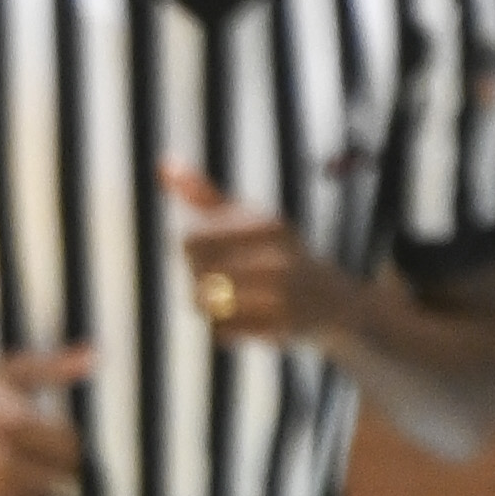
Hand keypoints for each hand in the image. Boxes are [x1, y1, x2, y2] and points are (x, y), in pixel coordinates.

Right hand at [0, 348, 93, 495]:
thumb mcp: (9, 373)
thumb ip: (55, 367)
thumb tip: (99, 353)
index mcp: (15, 422)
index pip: (73, 448)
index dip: (66, 442)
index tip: (48, 436)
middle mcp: (4, 461)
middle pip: (66, 480)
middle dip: (57, 469)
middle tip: (36, 456)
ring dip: (43, 492)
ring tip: (20, 473)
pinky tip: (8, 489)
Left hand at [162, 164, 358, 347]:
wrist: (331, 302)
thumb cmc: (277, 254)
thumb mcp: (246, 218)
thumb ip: (203, 194)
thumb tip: (163, 164)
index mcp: (267, 225)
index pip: (196, 239)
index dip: (189, 250)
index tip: (202, 254)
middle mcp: (277, 257)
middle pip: (201, 272)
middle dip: (196, 280)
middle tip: (208, 284)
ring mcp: (282, 295)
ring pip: (211, 304)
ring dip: (206, 307)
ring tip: (219, 303)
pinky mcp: (280, 328)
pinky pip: (225, 331)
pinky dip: (220, 329)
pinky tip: (234, 322)